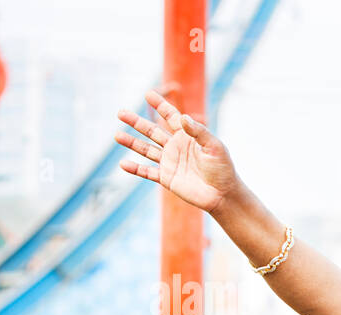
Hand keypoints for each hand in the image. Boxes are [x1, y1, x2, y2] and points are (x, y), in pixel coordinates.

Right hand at [115, 90, 239, 213]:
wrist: (223, 195)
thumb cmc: (223, 169)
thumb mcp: (215, 147)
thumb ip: (199, 132)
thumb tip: (183, 117)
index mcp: (187, 136)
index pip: (171, 117)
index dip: (160, 105)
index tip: (148, 94)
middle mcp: (175, 147)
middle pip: (152, 131)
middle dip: (136, 122)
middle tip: (121, 112)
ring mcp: (170, 162)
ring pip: (146, 150)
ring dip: (131, 143)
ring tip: (117, 135)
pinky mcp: (167, 178)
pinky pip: (147, 172)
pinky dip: (135, 169)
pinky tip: (123, 164)